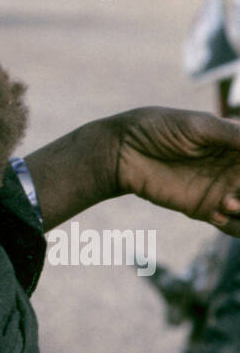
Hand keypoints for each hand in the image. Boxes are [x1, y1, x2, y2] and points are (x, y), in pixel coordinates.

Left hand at [110, 106, 239, 230]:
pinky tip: (221, 212)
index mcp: (238, 143)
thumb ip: (233, 135)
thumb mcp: (198, 126)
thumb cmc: (160, 128)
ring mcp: (225, 190)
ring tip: (229, 201)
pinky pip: (235, 226)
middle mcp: (236, 168)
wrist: (124, 152)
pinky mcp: (207, 210)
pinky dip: (237, 226)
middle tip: (239, 189)